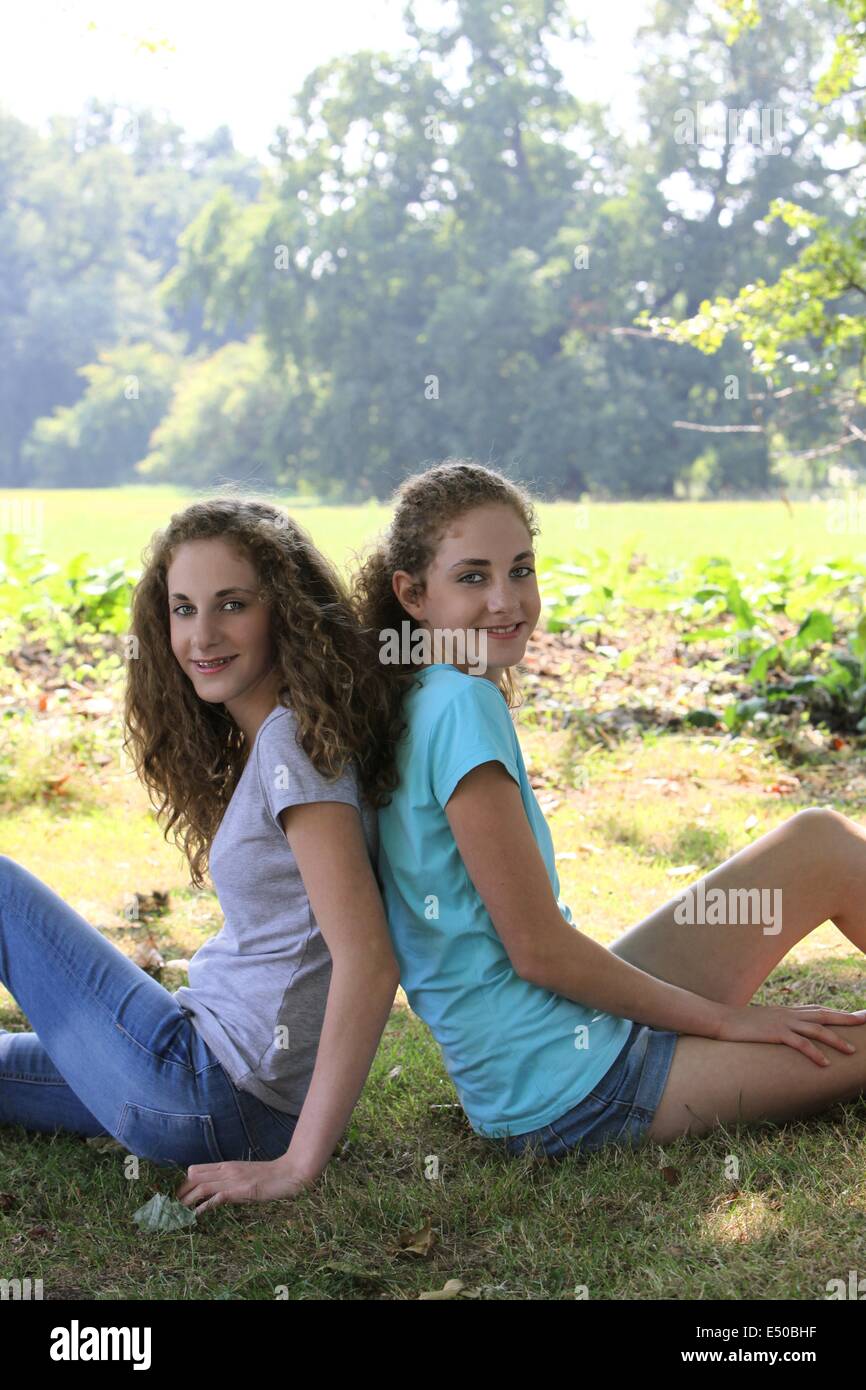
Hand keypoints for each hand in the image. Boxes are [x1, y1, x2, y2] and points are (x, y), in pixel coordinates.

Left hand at [175, 1159, 313, 1212]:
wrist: (289, 1173)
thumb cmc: (270, 1176)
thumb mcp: (246, 1174)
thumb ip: (231, 1179)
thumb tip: (217, 1191)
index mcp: (227, 1165)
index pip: (197, 1170)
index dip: (185, 1183)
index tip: (179, 1196)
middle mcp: (226, 1170)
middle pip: (194, 1177)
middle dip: (181, 1192)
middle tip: (173, 1207)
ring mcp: (233, 1180)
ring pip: (201, 1187)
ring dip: (187, 1200)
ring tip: (177, 1212)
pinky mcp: (240, 1191)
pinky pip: (216, 1198)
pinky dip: (203, 1207)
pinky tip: (196, 1215)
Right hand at [716, 1005, 865, 1065]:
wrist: (722, 1020)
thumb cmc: (740, 1024)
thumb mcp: (763, 1022)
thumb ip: (777, 1025)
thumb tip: (786, 1035)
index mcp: (787, 1011)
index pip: (818, 1010)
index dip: (837, 1012)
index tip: (854, 1015)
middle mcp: (789, 1014)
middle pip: (824, 1015)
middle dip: (846, 1018)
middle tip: (864, 1021)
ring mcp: (783, 1022)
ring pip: (817, 1030)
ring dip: (836, 1040)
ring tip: (852, 1051)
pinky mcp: (775, 1033)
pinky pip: (799, 1044)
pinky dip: (814, 1053)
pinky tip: (825, 1063)